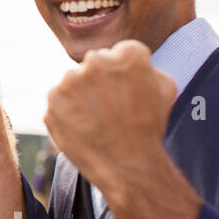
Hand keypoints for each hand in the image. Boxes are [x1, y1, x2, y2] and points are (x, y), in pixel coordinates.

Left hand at [43, 39, 202, 218]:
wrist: (128, 166)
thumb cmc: (150, 128)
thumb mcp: (166, 89)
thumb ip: (148, 67)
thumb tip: (131, 62)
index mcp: (128, 55)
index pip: (123, 52)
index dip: (127, 74)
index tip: (129, 91)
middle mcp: (96, 62)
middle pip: (96, 63)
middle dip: (102, 81)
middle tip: (111, 107)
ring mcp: (70, 82)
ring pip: (74, 81)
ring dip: (82, 95)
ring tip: (98, 121)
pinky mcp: (52, 102)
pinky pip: (59, 101)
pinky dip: (68, 112)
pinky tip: (84, 127)